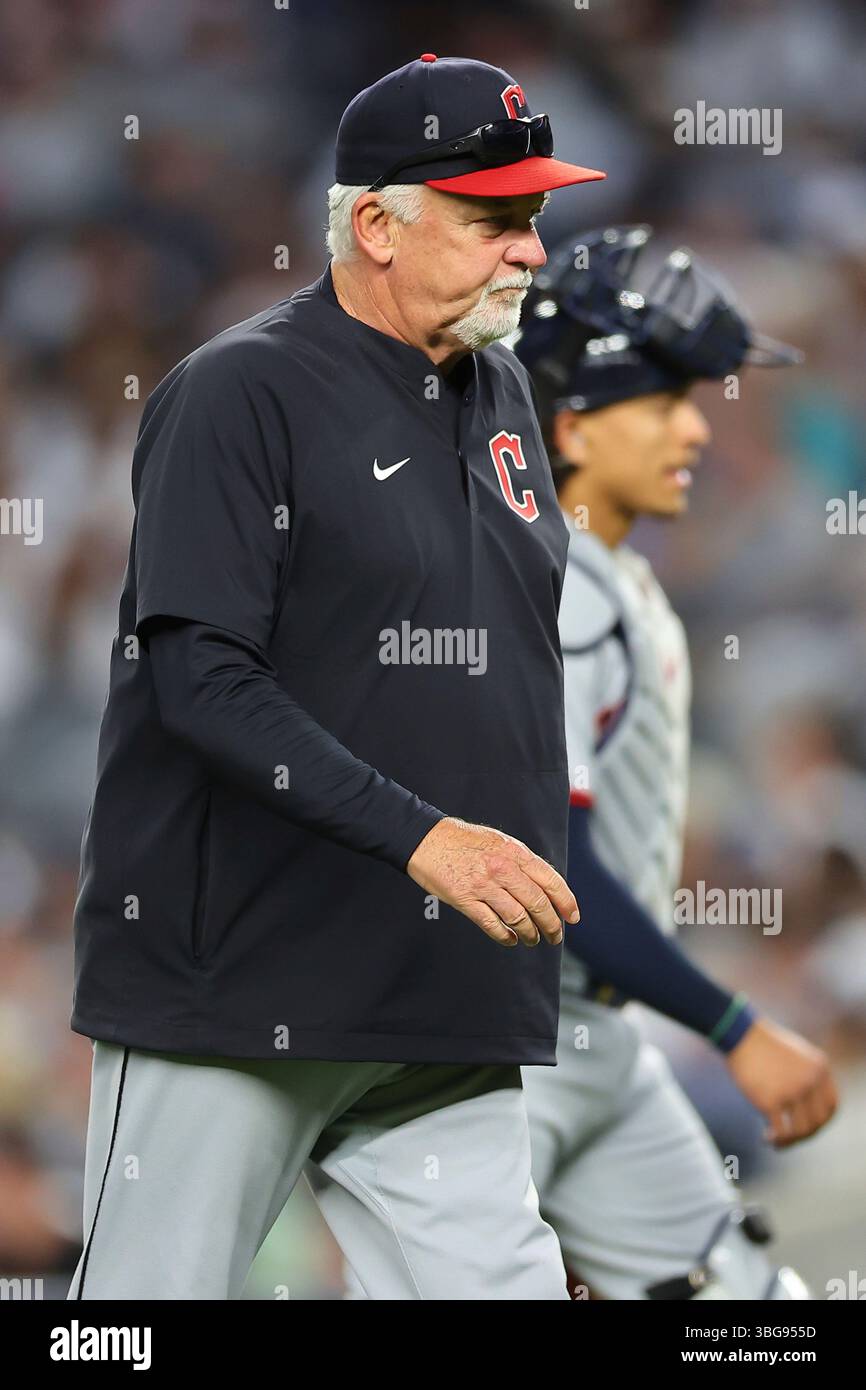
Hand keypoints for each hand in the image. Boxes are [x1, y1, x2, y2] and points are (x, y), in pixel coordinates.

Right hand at [406, 817, 579, 947]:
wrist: (425, 839)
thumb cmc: (463, 840)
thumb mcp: (499, 841)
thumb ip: (521, 861)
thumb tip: (544, 885)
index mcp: (514, 852)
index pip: (550, 881)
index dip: (566, 902)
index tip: (572, 917)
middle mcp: (502, 868)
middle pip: (537, 904)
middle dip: (551, 925)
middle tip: (555, 936)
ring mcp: (483, 885)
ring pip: (518, 918)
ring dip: (529, 934)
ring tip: (532, 939)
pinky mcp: (465, 899)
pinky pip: (492, 924)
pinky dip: (505, 936)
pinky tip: (510, 939)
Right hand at [725, 1017, 838, 1147]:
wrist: (740, 1034)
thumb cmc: (764, 1044)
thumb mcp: (796, 1055)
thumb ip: (808, 1077)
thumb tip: (806, 1108)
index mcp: (820, 1068)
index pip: (831, 1106)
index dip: (821, 1121)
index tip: (807, 1126)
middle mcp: (810, 1080)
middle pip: (818, 1121)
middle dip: (805, 1134)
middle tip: (790, 1136)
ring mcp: (791, 1091)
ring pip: (801, 1130)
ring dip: (790, 1141)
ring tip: (776, 1141)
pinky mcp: (770, 1101)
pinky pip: (781, 1131)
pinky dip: (776, 1139)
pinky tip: (766, 1137)